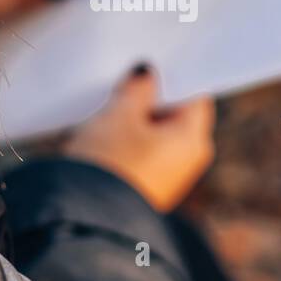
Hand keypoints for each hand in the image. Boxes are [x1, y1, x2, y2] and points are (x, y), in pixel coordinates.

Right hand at [63, 65, 215, 212]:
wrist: (86, 219)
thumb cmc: (108, 165)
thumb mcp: (119, 115)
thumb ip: (137, 88)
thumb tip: (147, 75)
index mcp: (194, 139)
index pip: (194, 94)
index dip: (173, 75)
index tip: (152, 61)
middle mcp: (190, 160)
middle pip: (176, 114)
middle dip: (152, 97)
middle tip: (126, 81)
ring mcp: (170, 177)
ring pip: (158, 133)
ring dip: (138, 118)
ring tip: (112, 106)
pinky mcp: (148, 188)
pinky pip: (145, 153)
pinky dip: (130, 139)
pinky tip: (107, 133)